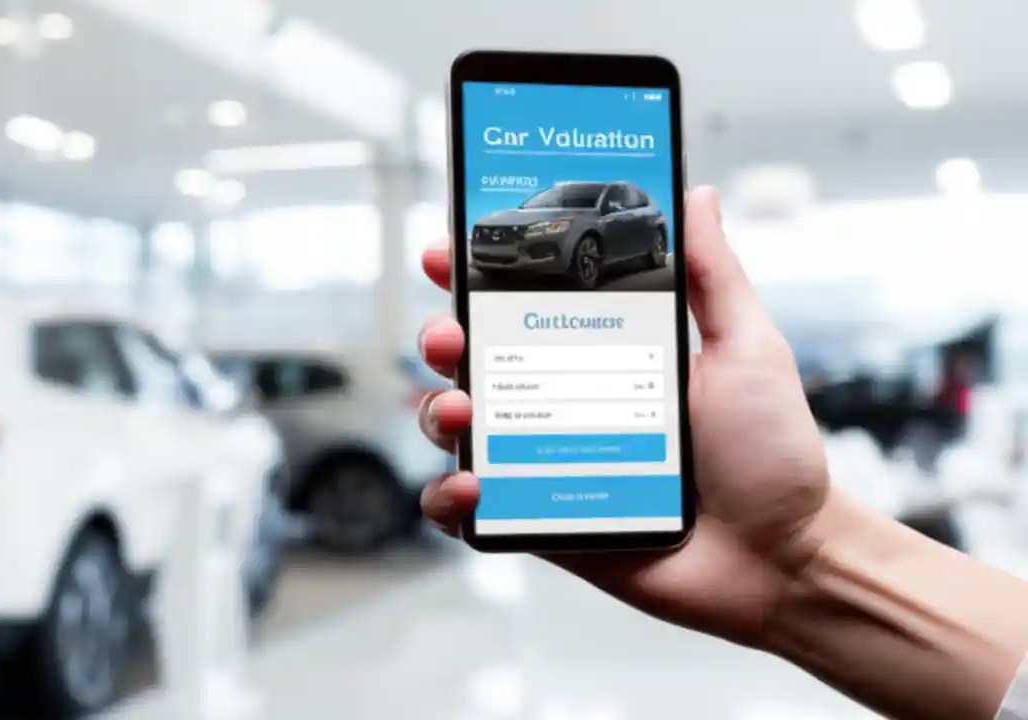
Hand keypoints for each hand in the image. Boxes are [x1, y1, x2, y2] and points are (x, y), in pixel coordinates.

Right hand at [417, 186, 830, 649]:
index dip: (476, 273)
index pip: (524, 302)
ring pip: (458, 427)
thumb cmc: (771, 454)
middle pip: (474, 358)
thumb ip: (714, 274)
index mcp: (604, 351)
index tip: (450, 252)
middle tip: (450, 334)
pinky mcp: (536, 519)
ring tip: (461, 412)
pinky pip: (466, 509)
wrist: (781, 557)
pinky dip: (449, 498)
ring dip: (439, 411)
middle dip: (442, 336)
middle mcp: (564, 400)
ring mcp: (544, 460)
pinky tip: (474, 489)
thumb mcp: (747, 348)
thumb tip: (695, 196)